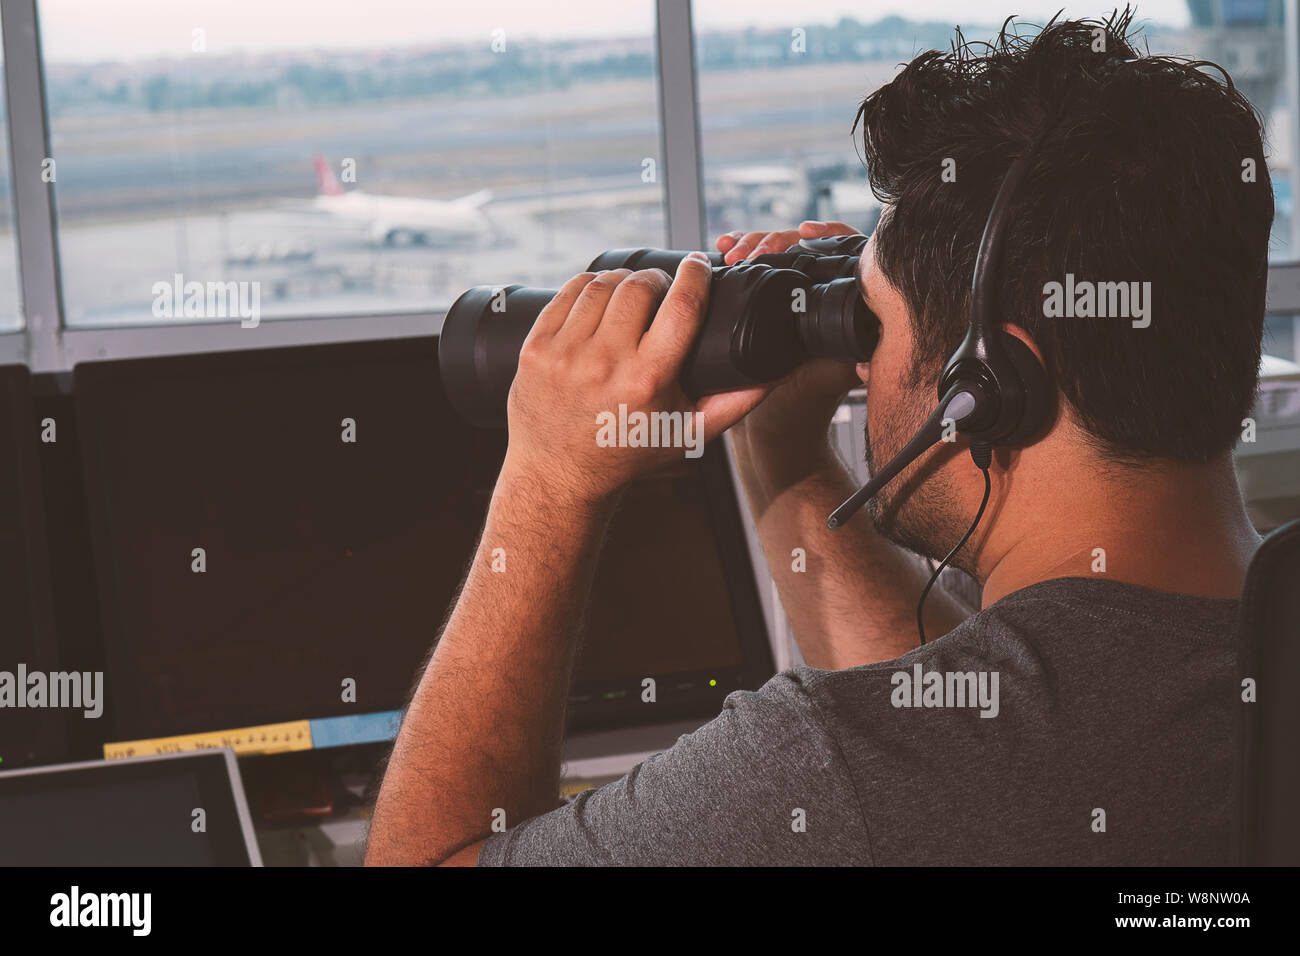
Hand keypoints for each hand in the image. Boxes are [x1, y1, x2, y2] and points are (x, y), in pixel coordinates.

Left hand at [502, 256, 769, 507]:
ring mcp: (565, 353)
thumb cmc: (628, 452)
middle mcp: (604, 363)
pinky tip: (601, 298)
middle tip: (663, 288)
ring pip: (603, 284)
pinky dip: (590, 286)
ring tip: (633, 292)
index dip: (695, 274)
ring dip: (624, 280)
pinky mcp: (536, 347)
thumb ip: (734, 402)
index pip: (682, 305)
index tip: (699, 263)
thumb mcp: (687, 434)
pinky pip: (569, 293)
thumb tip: (774, 372)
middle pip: (640, 286)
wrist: (559, 473)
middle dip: (658, 279)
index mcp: (647, 380)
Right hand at [716, 221, 864, 455]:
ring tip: (730, 251)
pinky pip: (757, 260)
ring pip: (777, 246)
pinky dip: (741, 247)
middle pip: (803, 242)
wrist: (777, 418)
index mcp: (845, 298)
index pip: (844, 246)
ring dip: (751, 242)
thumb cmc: (807, 398)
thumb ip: (854, 360)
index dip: (828, 233)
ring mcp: (793, 287)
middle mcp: (821, 287)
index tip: (803, 234)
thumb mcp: (834, 374)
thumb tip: (871, 348)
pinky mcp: (768, 293)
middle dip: (773, 240)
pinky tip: (725, 243)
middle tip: (749, 253)